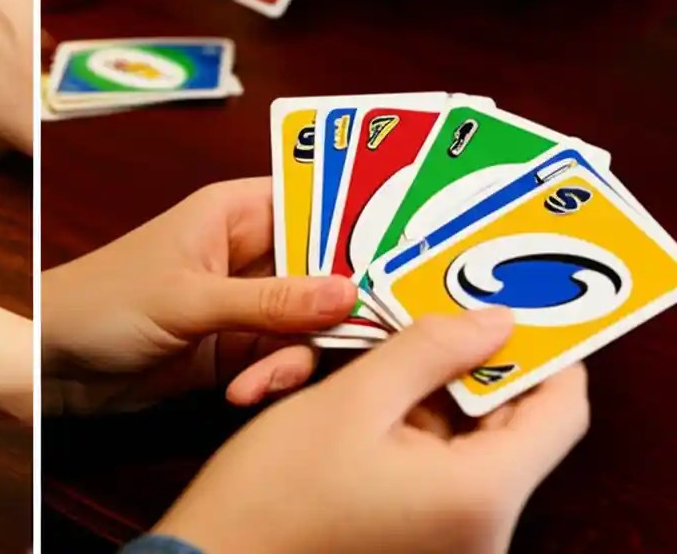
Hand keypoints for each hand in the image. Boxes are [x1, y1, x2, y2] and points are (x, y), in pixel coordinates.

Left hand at [42, 178, 355, 415]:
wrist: (53, 363)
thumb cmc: (102, 302)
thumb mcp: (188, 299)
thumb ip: (269, 300)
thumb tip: (349, 292)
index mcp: (235, 211)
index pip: (318, 199)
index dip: (362, 220)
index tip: (407, 252)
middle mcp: (251, 252)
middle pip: (327, 267)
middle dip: (342, 305)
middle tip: (366, 333)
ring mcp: (248, 303)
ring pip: (311, 323)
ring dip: (294, 356)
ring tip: (255, 380)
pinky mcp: (238, 349)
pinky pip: (282, 359)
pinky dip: (270, 378)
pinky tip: (239, 393)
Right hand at [153, 309, 588, 553]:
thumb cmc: (272, 492)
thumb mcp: (350, 401)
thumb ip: (429, 349)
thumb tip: (496, 320)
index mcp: (480, 495)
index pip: (563, 410)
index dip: (544, 350)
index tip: (508, 305)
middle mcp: (485, 529)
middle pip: (513, 426)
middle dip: (472, 366)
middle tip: (431, 315)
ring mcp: (455, 541)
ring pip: (469, 444)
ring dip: (430, 396)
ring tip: (375, 361)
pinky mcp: (425, 543)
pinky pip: (440, 472)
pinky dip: (410, 431)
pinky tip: (363, 406)